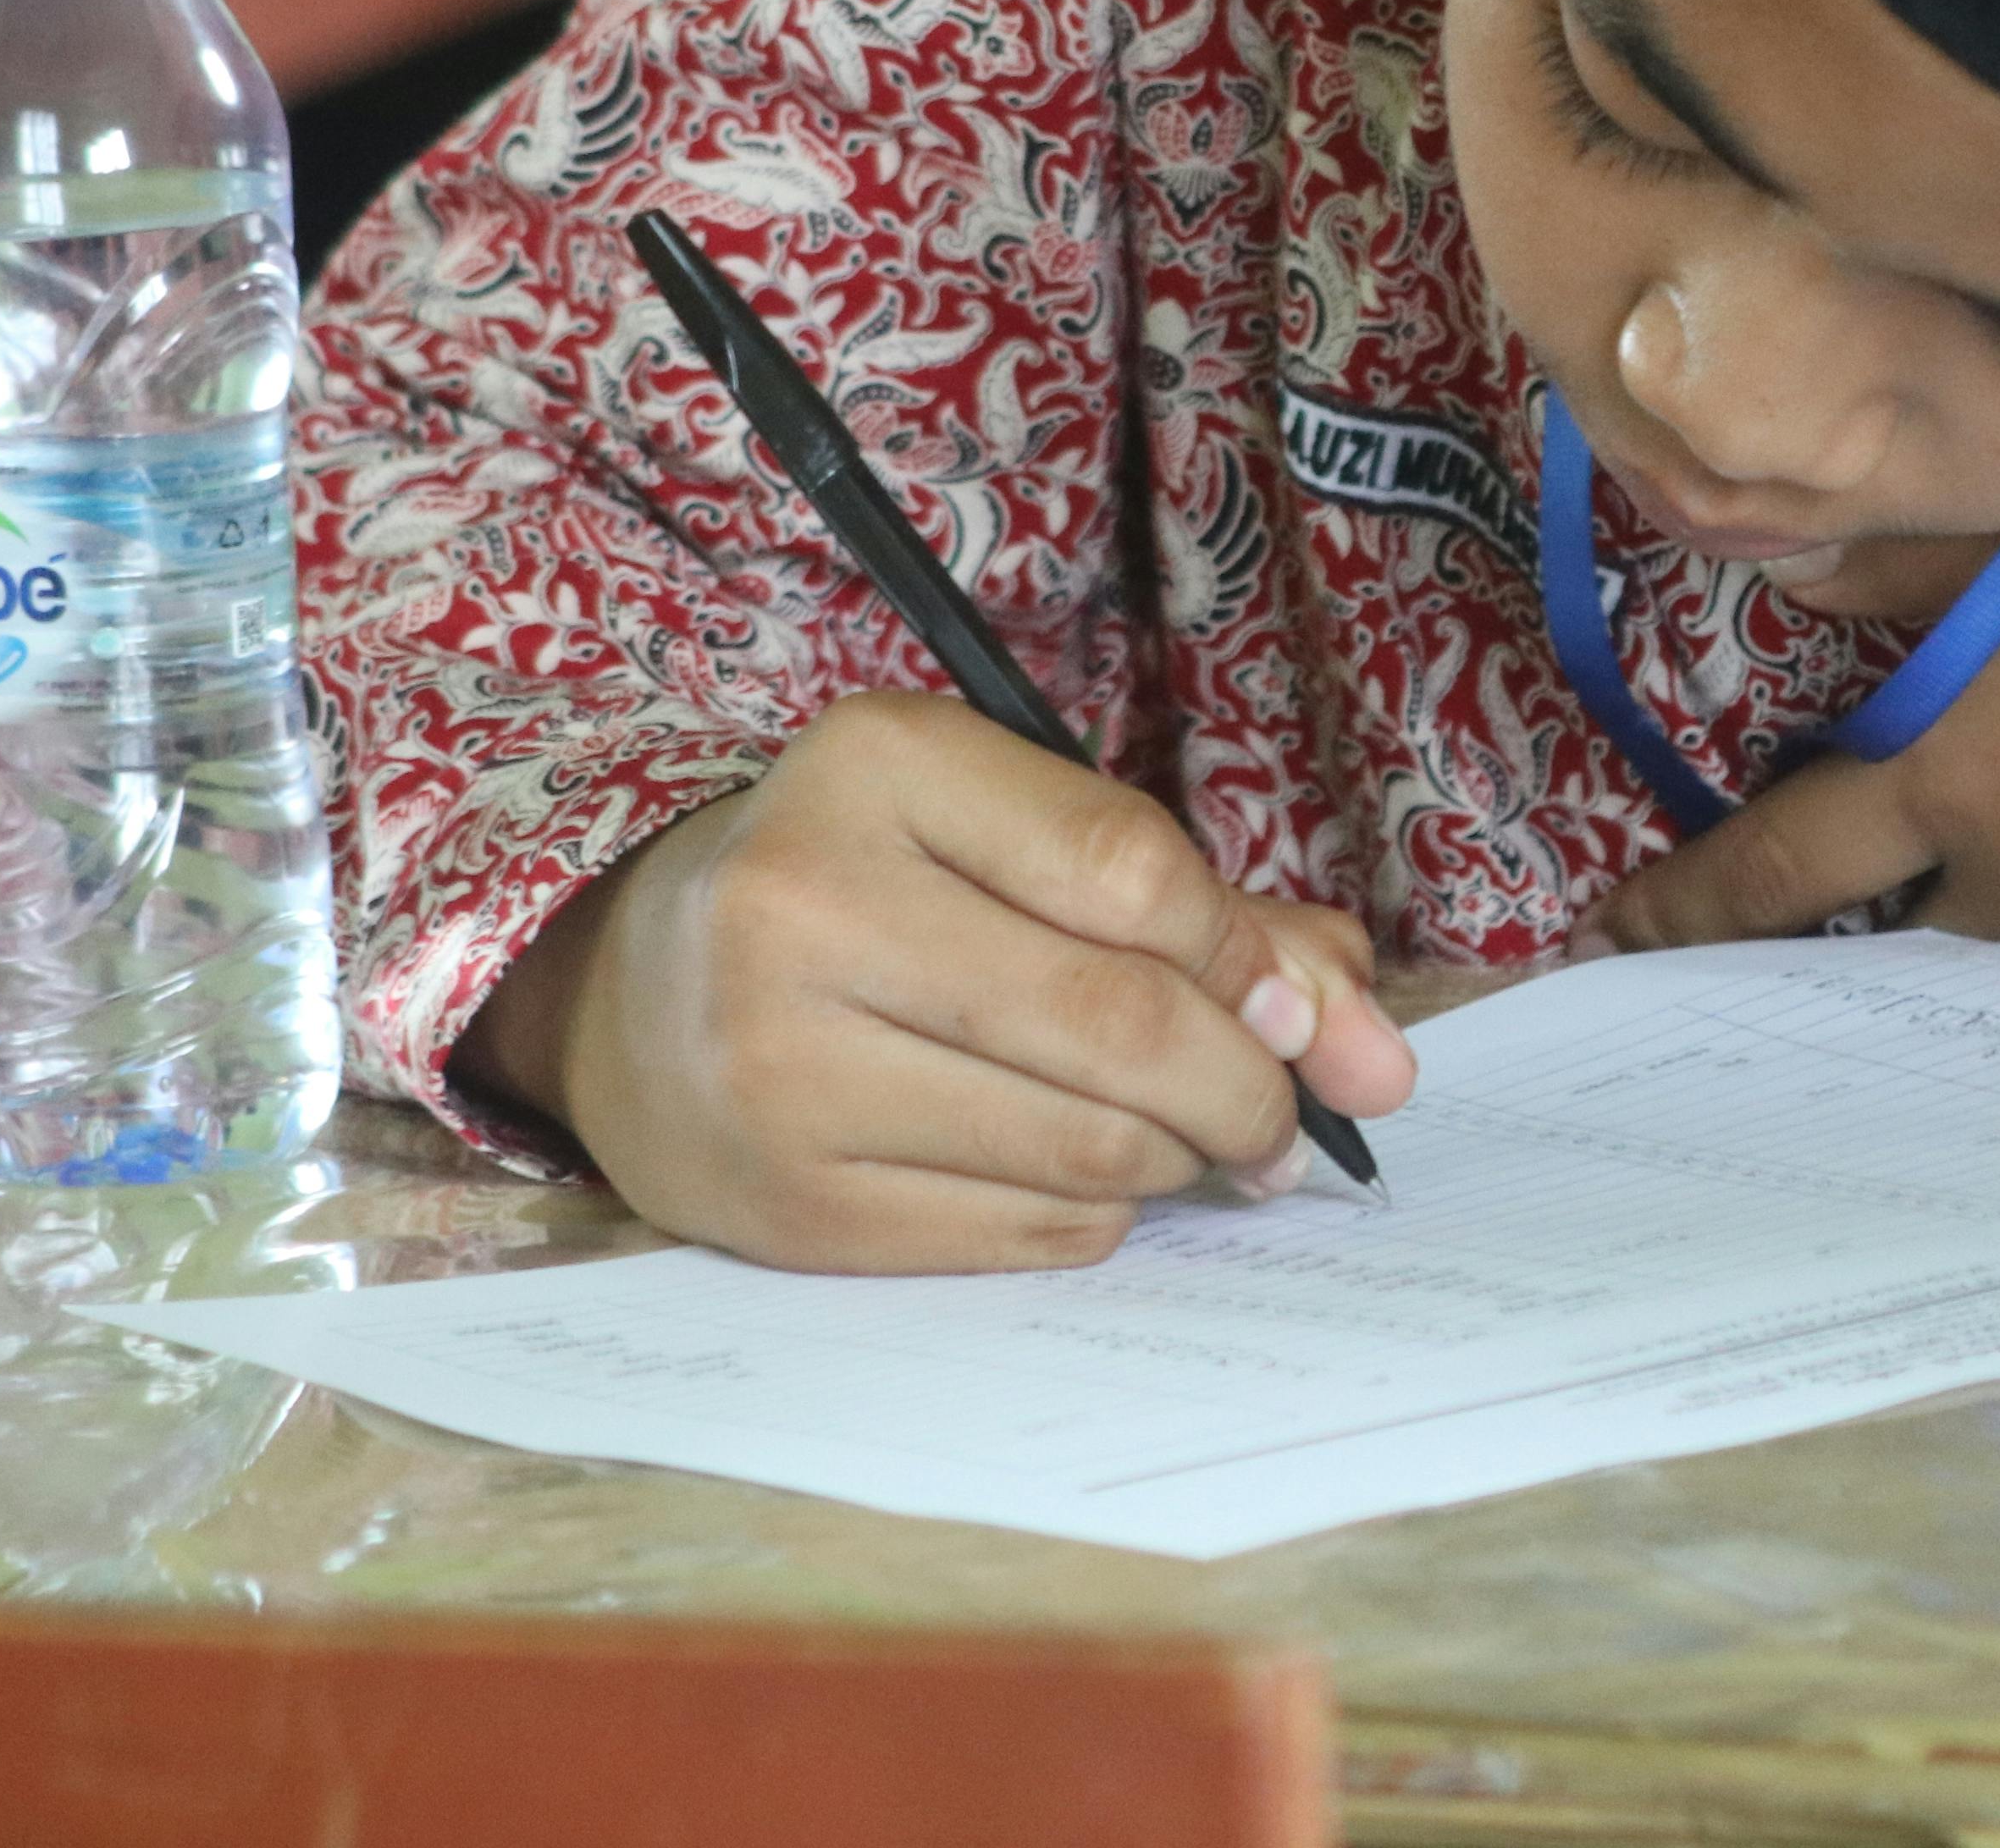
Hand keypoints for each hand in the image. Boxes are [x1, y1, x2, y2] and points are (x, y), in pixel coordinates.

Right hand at [457, 693, 1417, 1273]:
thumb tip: (1375, 1051)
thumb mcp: (1009, 836)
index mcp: (878, 766)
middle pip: (1118, 1026)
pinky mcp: (788, 1203)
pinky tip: (1093, 1183)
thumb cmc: (866, 889)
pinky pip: (1024, 1233)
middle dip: (1249, 1089)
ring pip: (1083, 1147)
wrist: (623, 998)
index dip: (1249, 960)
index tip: (1301, 1015)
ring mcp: (784, 1064)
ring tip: (1201, 1144)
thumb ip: (1207, 914)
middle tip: (1290, 1119)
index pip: (1130, 872)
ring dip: (1185, 1158)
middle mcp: (809, 904)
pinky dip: (1100, 1215)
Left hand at [1583, 447, 1999, 971]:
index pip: (1785, 865)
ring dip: (1954, 902)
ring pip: (1997, 932)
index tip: (1610, 939)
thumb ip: (1932, 550)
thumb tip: (1778, 559)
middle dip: (1824, 920)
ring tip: (1947, 853)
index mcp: (1972, 789)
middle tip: (1761, 916)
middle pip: (1888, 923)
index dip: (1688, 904)